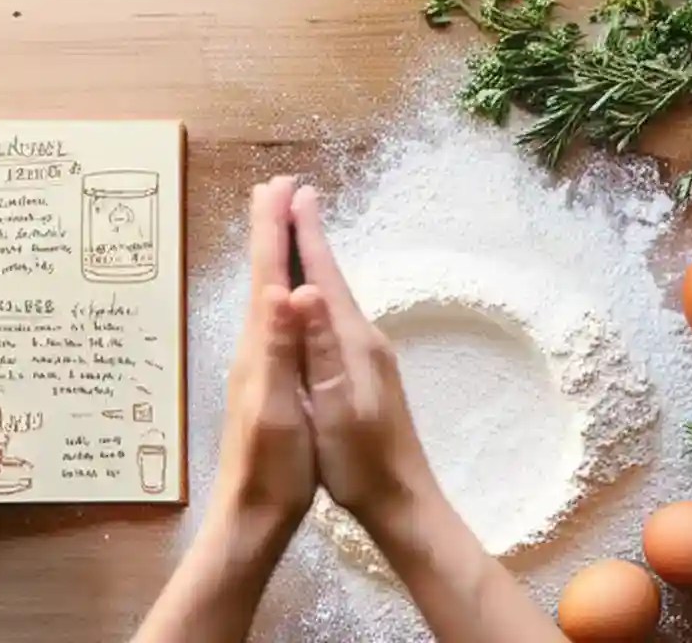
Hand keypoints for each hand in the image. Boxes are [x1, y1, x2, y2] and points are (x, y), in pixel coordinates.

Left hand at [213, 176, 316, 524]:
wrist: (252, 513)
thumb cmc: (273, 467)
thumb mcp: (280, 408)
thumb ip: (279, 349)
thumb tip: (284, 291)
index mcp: (261, 347)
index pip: (269, 276)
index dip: (274, 230)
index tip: (281, 187)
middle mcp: (254, 347)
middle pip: (263, 276)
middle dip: (269, 230)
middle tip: (277, 187)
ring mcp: (258, 363)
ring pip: (267, 294)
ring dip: (274, 255)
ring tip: (279, 225)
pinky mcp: (266, 379)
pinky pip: (274, 317)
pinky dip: (280, 289)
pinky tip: (285, 294)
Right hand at [288, 185, 434, 527]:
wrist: (401, 500)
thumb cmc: (361, 460)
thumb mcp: (335, 403)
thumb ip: (320, 347)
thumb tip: (303, 290)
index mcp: (351, 342)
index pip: (323, 276)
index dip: (304, 234)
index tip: (290, 192)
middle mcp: (361, 339)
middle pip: (328, 277)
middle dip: (306, 236)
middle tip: (290, 193)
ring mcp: (364, 357)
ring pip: (330, 296)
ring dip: (312, 262)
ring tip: (297, 234)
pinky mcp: (362, 374)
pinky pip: (332, 319)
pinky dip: (317, 295)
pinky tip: (312, 302)